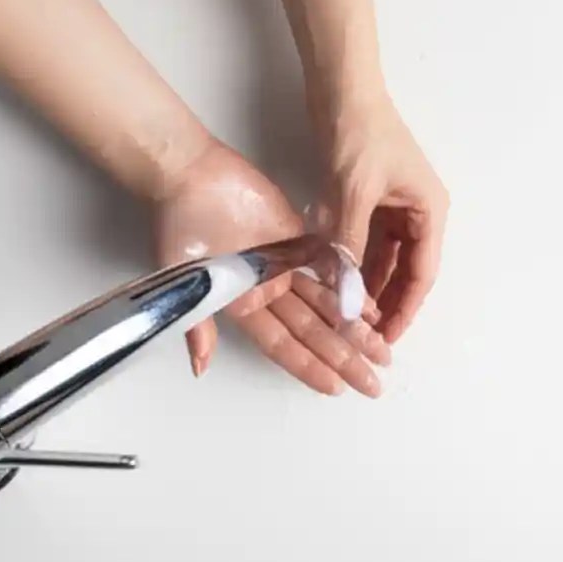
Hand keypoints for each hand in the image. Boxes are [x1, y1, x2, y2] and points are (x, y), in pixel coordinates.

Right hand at [155, 139, 390, 395]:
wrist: (190, 173)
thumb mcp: (181, 281)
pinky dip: (352, 287)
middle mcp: (268, 291)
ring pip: (327, 304)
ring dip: (355, 328)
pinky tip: (374, 309)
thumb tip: (199, 368)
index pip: (282, 345)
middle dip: (343, 358)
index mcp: (241, 306)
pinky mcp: (300, 239)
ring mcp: (286, 266)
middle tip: (374, 383)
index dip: (308, 366)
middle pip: (312, 332)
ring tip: (383, 352)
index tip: (336, 388)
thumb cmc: (179, 227)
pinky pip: (331, 268)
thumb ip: (197, 324)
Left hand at [320, 96, 448, 343]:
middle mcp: (418, 212)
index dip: (406, 310)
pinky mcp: (371, 199)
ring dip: (368, 286)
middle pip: (407, 271)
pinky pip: (366, 242)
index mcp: (429, 210)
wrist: (340, 86)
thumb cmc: (358, 132)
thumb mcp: (354, 192)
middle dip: (388, 304)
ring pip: (385, 260)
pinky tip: (336, 283)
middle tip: (366, 338)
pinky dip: (354, 263)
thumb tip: (345, 298)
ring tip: (349, 318)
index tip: (387, 340)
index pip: (423, 273)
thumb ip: (350, 246)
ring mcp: (394, 206)